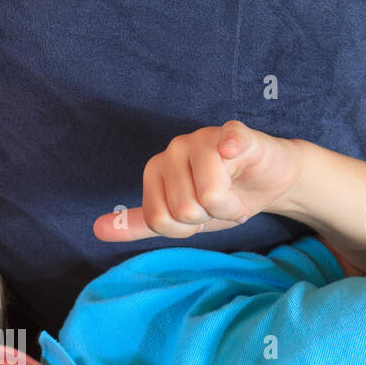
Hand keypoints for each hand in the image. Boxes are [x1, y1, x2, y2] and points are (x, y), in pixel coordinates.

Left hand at [93, 120, 302, 240]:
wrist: (269, 181)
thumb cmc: (221, 198)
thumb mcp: (177, 218)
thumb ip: (139, 224)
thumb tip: (97, 230)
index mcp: (155, 170)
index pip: (159, 220)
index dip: (185, 229)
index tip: (199, 217)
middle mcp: (174, 150)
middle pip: (185, 210)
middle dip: (211, 217)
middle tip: (222, 205)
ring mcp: (205, 139)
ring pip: (210, 194)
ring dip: (232, 206)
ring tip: (236, 195)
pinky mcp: (237, 134)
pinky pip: (230, 143)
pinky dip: (233, 149)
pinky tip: (236, 154)